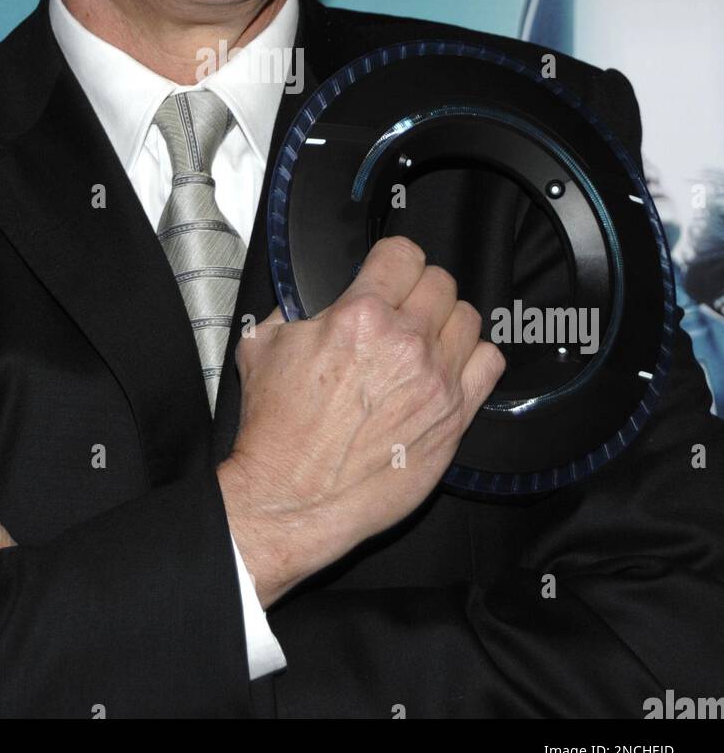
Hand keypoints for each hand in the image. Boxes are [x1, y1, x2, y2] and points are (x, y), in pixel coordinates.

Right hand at [217, 235, 505, 607]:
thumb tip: (308, 298)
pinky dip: (474, 357)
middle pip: (440, 282)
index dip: (393, 258)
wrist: (290, 498)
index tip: (389, 269)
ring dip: (447, 321)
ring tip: (426, 337)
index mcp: (358, 317)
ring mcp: (436, 381)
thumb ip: (292, 309)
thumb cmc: (276, 432)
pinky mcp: (454, 418)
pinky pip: (490, 363)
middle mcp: (404, 343)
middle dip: (419, 288)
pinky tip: (450, 366)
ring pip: (468, 318)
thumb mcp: (262, 347)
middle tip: (403, 306)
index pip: (403, 254)